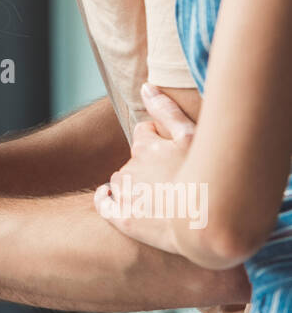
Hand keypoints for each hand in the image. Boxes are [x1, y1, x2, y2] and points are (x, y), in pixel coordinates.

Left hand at [93, 82, 197, 253]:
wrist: (208, 225)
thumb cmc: (206, 177)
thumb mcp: (192, 137)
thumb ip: (167, 111)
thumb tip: (145, 87)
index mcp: (146, 145)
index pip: (144, 133)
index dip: (159, 141)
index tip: (173, 153)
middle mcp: (130, 167)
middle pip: (135, 159)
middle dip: (150, 166)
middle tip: (174, 180)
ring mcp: (125, 194)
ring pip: (122, 181)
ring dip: (134, 185)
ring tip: (160, 197)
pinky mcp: (124, 219)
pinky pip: (104, 204)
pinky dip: (106, 199)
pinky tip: (115, 199)